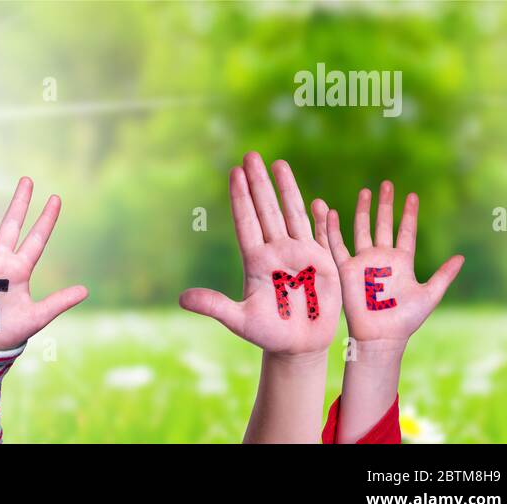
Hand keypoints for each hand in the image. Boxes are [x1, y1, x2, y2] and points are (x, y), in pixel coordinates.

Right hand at [0, 176, 87, 349]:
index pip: (36, 239)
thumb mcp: (37, 317)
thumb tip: (85, 291)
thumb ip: (58, 302)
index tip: (56, 198)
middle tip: (27, 180)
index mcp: (20, 271)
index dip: (46, 220)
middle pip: (10, 226)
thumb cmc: (9, 334)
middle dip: (19, 203)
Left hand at [179, 152, 341, 356]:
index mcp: (255, 261)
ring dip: (286, 189)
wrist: (297, 346)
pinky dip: (321, 219)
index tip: (233, 172)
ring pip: (292, 214)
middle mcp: (276, 251)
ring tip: (278, 164)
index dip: (240, 198)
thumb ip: (214, 306)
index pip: (246, 221)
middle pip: (266, 210)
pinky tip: (318, 202)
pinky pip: (321, 236)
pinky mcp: (323, 264)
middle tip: (251, 154)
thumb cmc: (267, 334)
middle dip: (259, 182)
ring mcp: (300, 255)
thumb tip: (182, 298)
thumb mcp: (238, 321)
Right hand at [322, 181, 463, 349]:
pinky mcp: (346, 269)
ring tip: (365, 192)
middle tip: (387, 184)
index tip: (412, 196)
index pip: (406, 231)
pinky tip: (332, 213)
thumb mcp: (429, 295)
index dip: (409, 214)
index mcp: (402, 262)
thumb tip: (462, 257)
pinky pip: (337, 246)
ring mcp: (363, 262)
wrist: (380, 336)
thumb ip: (443, 275)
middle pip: (383, 224)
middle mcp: (382, 258)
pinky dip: (333, 230)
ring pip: (361, 229)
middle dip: (386, 204)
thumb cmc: (405, 320)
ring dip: (362, 211)